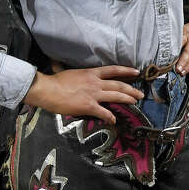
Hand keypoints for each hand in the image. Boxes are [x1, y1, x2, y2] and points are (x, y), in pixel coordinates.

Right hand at [22, 65, 142, 124]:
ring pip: (116, 96)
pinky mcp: (88, 106)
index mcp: (91, 73)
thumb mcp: (70, 73)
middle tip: (141, 94)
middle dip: (131, 89)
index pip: (113, 70)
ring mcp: (93, 94)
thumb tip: (69, 68)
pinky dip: (110, 117)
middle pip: (118, 85)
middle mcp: (95, 82)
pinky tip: (114, 121)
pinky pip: (104, 112)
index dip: (126, 71)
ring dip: (127, 99)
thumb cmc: (55, 81)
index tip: (136, 72)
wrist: (47, 89)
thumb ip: (76, 73)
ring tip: (135, 102)